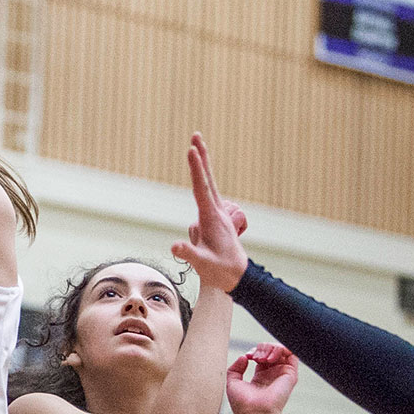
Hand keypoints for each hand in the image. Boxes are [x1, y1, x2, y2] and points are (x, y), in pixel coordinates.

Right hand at [170, 134, 250, 293]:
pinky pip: (207, 196)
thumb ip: (189, 254)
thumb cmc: (221, 271)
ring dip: (203, 166)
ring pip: (209, 185)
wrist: (239, 278)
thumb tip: (174, 246)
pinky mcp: (216, 220)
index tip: (191, 150)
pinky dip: (204, 182)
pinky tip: (202, 184)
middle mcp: (216, 212)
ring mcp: (217, 215)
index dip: (196, 168)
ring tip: (197, 147)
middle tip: (196, 135)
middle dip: (202, 157)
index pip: (201, 188)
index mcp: (212, 218)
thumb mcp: (203, 264)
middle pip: (208, 179)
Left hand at [225, 343, 299, 413]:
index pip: (261, 356)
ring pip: (281, 350)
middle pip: (271, 351)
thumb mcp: (232, 383)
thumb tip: (244, 357)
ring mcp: (282, 374)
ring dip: (271, 347)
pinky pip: (292, 354)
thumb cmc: (243, 404)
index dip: (255, 351)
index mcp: (260, 377)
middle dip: (262, 348)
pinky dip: (281, 349)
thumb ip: (235, 368)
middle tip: (256, 357)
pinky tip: (271, 357)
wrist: (255, 413)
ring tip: (263, 357)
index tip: (249, 357)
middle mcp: (273, 375)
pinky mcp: (290, 374)